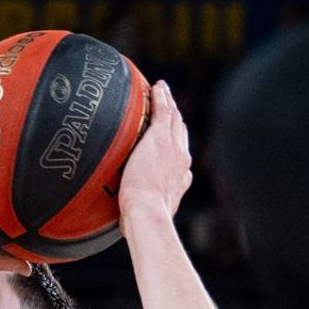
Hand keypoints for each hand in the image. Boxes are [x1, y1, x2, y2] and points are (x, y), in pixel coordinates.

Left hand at [115, 81, 189, 222]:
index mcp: (180, 178)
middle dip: (175, 119)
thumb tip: (126, 220)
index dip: (176, 142)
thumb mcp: (148, 214)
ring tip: (163, 91)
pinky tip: (157, 87)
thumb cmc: (144, 221)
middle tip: (169, 106)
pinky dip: (162, 97)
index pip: (180, 154)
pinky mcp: (160, 138)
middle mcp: (181, 160)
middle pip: (180, 133)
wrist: (148, 213)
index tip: (170, 137)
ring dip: (169, 103)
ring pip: (174, 119)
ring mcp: (173, 148)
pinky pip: (163, 110)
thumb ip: (142, 209)